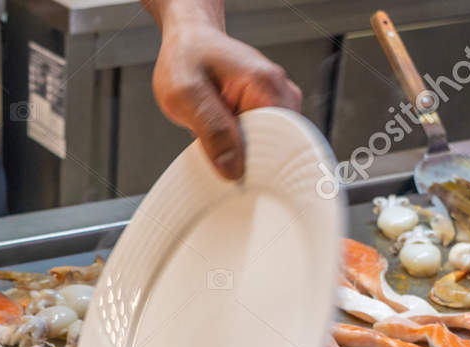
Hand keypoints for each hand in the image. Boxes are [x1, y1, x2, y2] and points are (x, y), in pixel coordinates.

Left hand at [152, 25, 301, 180]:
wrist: (188, 43)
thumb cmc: (187, 59)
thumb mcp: (186, 95)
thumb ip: (211, 130)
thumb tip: (232, 169)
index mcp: (265, 85)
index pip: (283, 139)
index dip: (264, 164)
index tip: (241, 179)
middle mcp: (278, 93)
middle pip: (280, 147)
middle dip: (253, 164)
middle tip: (222, 167)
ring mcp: (275, 103)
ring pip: (270, 148)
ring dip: (246, 158)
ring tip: (220, 151)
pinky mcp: (266, 113)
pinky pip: (261, 143)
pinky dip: (243, 152)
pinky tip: (225, 148)